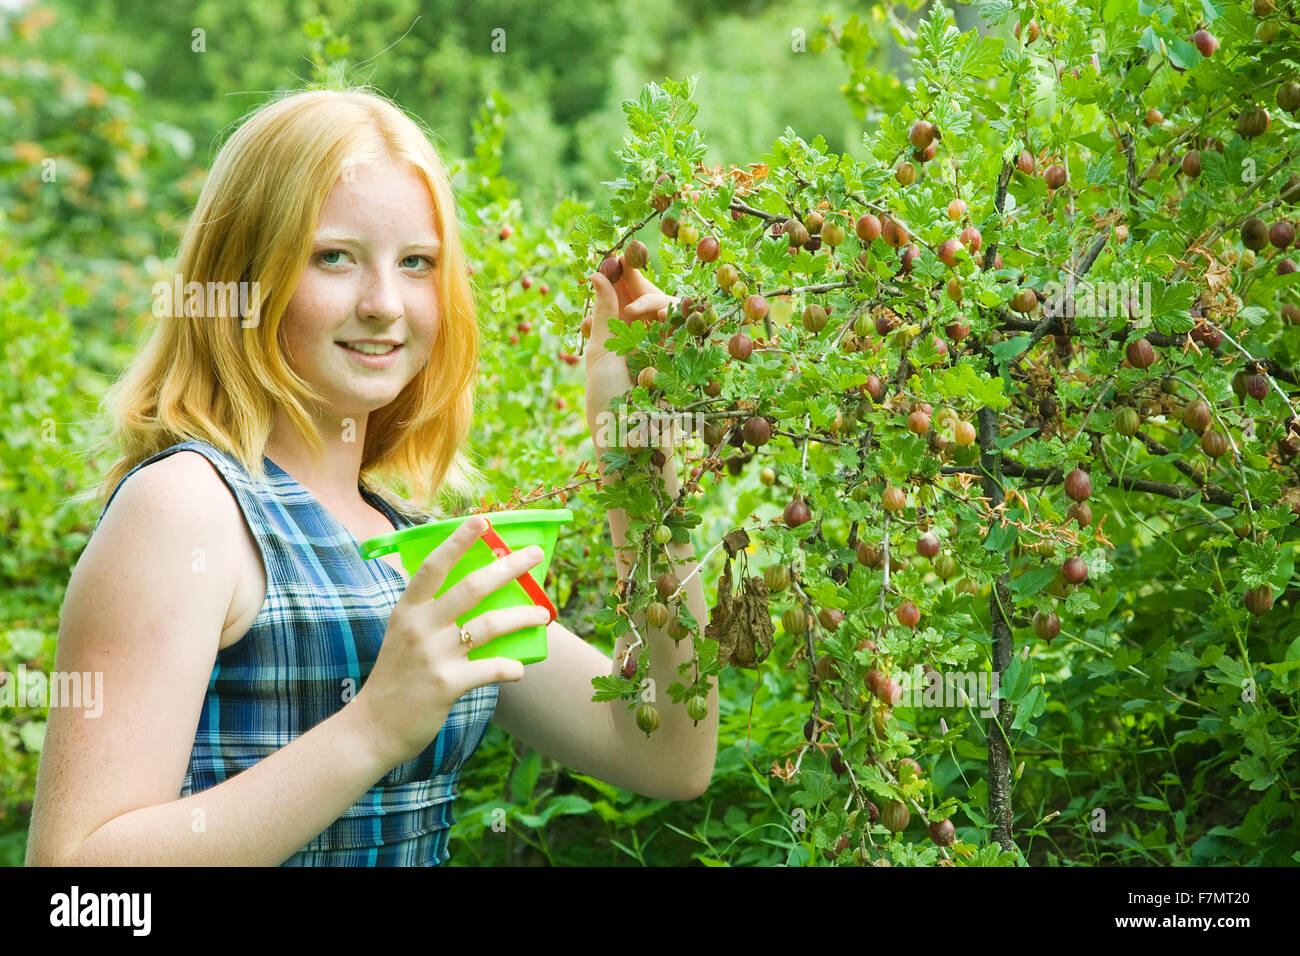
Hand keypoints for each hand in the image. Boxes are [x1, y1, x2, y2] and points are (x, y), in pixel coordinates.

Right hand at [350, 516, 550, 769]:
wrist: (371, 728)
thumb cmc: (395, 679)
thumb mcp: (402, 637)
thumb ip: (429, 615)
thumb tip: (474, 595)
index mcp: (407, 610)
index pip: (433, 565)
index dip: (458, 541)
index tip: (482, 521)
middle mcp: (420, 627)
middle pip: (471, 586)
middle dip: (508, 567)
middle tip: (535, 555)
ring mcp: (433, 655)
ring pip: (489, 624)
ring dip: (522, 616)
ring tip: (543, 615)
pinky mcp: (447, 684)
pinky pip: (491, 669)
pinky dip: (511, 668)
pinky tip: (520, 669)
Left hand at [585, 254, 677, 416]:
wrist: (633, 441)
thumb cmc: (608, 401)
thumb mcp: (601, 353)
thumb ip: (605, 313)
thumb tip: (596, 274)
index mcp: (618, 337)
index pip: (622, 297)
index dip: (622, 275)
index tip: (618, 256)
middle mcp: (643, 340)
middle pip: (646, 298)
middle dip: (638, 281)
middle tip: (628, 264)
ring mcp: (665, 348)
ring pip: (668, 308)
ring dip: (654, 301)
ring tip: (637, 309)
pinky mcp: (686, 357)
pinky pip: (687, 326)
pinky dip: (677, 315)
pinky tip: (670, 310)